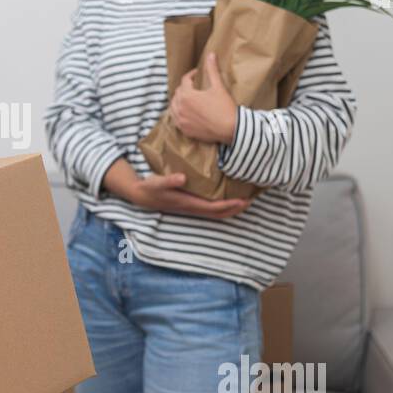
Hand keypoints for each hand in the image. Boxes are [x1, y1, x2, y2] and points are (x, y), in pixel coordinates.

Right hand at [124, 171, 250, 219]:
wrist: (141, 195)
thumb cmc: (150, 187)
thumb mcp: (157, 182)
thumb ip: (168, 180)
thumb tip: (182, 178)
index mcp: (188, 203)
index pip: (213, 207)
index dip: (229, 205)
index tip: (243, 200)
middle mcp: (192, 208)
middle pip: (218, 213)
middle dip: (235, 209)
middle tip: (251, 200)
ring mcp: (192, 207)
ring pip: (215, 212)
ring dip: (230, 209)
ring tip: (244, 201)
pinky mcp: (190, 204)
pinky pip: (210, 208)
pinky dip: (222, 205)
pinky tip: (226, 198)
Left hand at [170, 51, 236, 144]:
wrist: (230, 129)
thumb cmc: (224, 107)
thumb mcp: (218, 87)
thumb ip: (212, 70)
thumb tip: (211, 54)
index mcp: (186, 96)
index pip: (184, 81)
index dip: (191, 75)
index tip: (197, 74)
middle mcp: (180, 108)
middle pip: (177, 94)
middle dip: (184, 88)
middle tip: (193, 86)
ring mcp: (181, 121)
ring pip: (174, 107)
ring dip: (179, 101)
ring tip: (187, 99)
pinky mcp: (185, 130)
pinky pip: (176, 120)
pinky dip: (179, 114)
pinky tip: (186, 113)